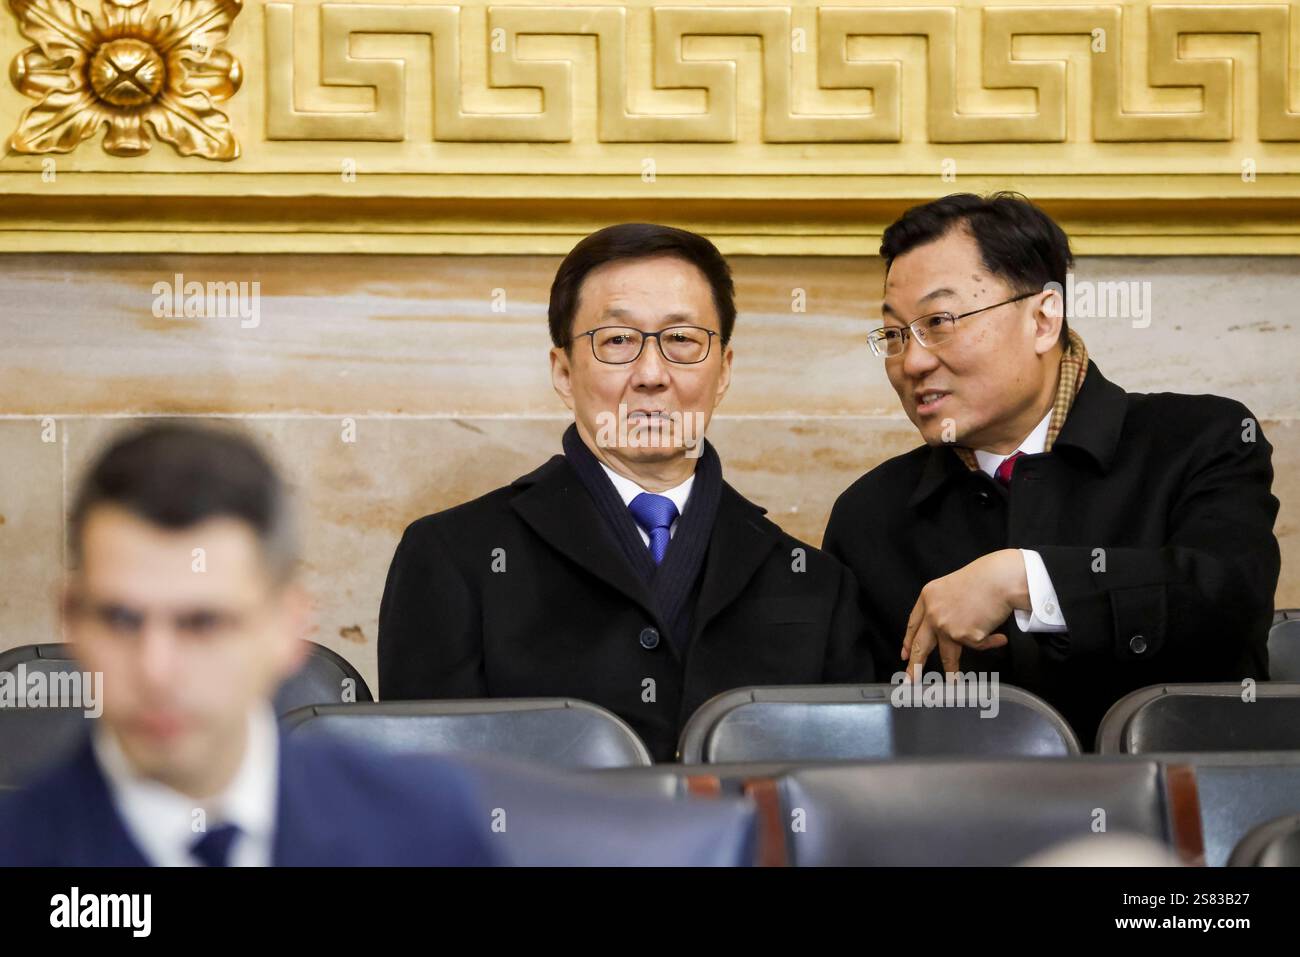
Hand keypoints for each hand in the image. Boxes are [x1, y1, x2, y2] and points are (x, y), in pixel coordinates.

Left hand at [901, 549, 1029, 680]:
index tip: (905, 653)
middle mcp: (933, 613)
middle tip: (910, 679)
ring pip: (948, 656)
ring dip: (951, 671)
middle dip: (915, 665)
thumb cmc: (983, 579)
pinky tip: (998, 638)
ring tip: (953, 682)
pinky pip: (978, 646)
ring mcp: (947, 626)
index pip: (913, 624)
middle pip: (920, 645)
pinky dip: (989, 642)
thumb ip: (943, 607)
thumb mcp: (951, 587)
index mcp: (928, 598)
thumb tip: (943, 630)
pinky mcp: (965, 636)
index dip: (909, 641)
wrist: (1000, 578)